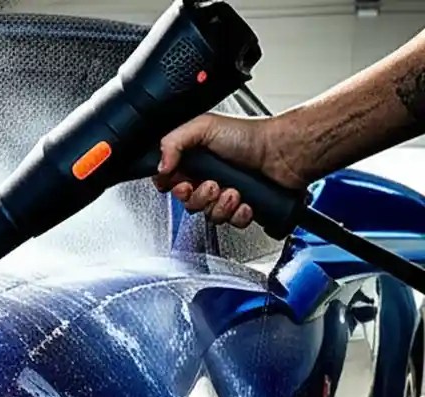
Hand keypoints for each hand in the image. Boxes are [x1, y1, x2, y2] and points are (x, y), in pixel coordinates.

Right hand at [153, 113, 310, 227]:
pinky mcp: (243, 209)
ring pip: (209, 215)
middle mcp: (209, 178)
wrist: (284, 153)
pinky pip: (231, 223)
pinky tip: (245, 201)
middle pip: (188, 203)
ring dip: (221, 205)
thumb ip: (173, 142)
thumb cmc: (250, 136)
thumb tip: (160, 166)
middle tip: (213, 184)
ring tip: (234, 192)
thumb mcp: (203, 127)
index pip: (171, 183)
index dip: (173, 187)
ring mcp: (226, 195)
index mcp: (196, 161)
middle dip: (200, 197)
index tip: (182, 184)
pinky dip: (238, 214)